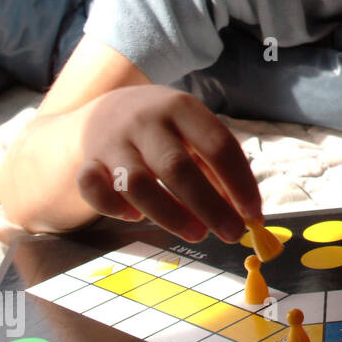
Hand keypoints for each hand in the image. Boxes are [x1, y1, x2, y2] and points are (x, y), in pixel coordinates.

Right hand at [74, 85, 261, 241]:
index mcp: (182, 108)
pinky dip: (113, 207)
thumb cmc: (164, 129)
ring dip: (169, 215)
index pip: (218, 146)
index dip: (240, 183)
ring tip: (197, 233)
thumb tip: (244, 213)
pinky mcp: (87, 162)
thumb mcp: (193, 132)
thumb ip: (216, 167)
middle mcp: (146, 122)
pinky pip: (92, 189)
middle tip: (231, 233)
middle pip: (177, 168)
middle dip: (209, 206)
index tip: (254, 214)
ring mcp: (112, 142)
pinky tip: (134, 217)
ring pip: (136, 184)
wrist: (104, 111)